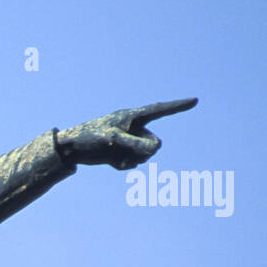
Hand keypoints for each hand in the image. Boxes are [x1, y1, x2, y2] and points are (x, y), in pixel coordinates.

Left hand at [56, 97, 196, 169]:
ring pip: (145, 157)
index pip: (161, 110)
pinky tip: (109, 161)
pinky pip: (133, 164)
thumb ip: (135, 144)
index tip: (195, 100)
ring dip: (131, 159)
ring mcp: (130, 142)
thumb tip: (155, 150)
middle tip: (123, 148)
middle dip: (143, 150)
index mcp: (133, 116)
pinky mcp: (123, 154)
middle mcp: (135, 128)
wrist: (71, 149)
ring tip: (112, 153)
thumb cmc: (90, 137)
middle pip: (155, 143)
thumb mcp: (112, 139)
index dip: (178, 106)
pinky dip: (123, 166)